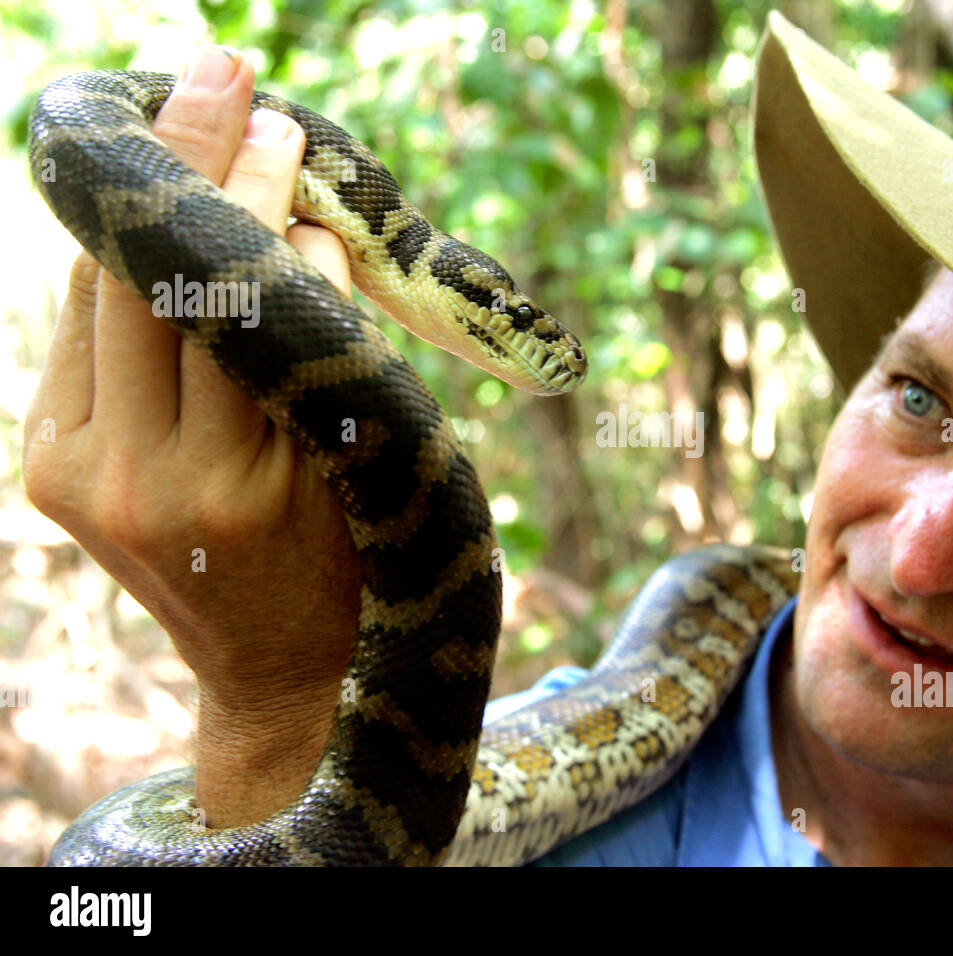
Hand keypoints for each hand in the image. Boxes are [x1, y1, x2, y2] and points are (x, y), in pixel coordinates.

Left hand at [24, 47, 359, 825]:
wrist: (278, 674)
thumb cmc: (352, 567)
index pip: (242, 309)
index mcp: (246, 487)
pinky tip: (150, 213)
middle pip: (156, 286)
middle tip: (228, 77)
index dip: (258, 208)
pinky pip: (79, 338)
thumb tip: (301, 237)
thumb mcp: (366, 466)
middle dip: (195, 167)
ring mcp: (80, 478)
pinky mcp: (50, 470)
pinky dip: (116, 269)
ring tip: (184, 116)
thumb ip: (328, 355)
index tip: (286, 135)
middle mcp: (145, 481)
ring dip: (145, 208)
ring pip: (101, 300)